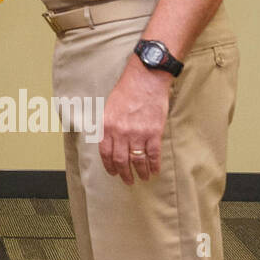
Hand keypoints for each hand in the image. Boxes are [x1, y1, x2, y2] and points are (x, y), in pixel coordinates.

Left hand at [98, 56, 172, 184]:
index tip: (113, 173)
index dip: (109, 166)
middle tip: (128, 181)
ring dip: (140, 172)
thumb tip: (109, 143)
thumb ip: (109, 126)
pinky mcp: (154, 133)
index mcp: (107, 125)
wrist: (146, 79)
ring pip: (137, 161)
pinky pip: (153, 155)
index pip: (105, 153)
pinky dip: (154, 165)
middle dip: (124, 174)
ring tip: (143, 177)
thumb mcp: (109, 107)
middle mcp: (120, 132)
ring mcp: (137, 133)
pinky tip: (154, 170)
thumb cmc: (127, 91)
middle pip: (121, 160)